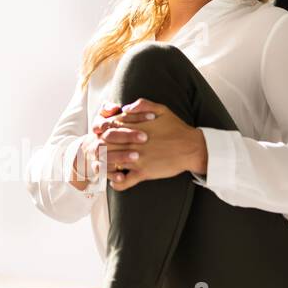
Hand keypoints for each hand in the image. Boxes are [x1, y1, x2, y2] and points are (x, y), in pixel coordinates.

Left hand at [92, 98, 206, 190]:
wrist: (192, 148)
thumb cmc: (177, 128)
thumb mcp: (162, 110)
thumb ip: (143, 104)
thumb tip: (126, 107)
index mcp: (135, 127)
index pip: (109, 127)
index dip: (101, 131)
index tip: (100, 135)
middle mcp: (133, 143)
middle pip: (105, 145)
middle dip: (98, 147)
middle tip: (96, 151)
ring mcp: (137, 159)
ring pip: (111, 163)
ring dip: (103, 165)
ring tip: (100, 166)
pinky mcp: (143, 173)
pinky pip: (124, 181)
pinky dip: (116, 182)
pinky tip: (115, 180)